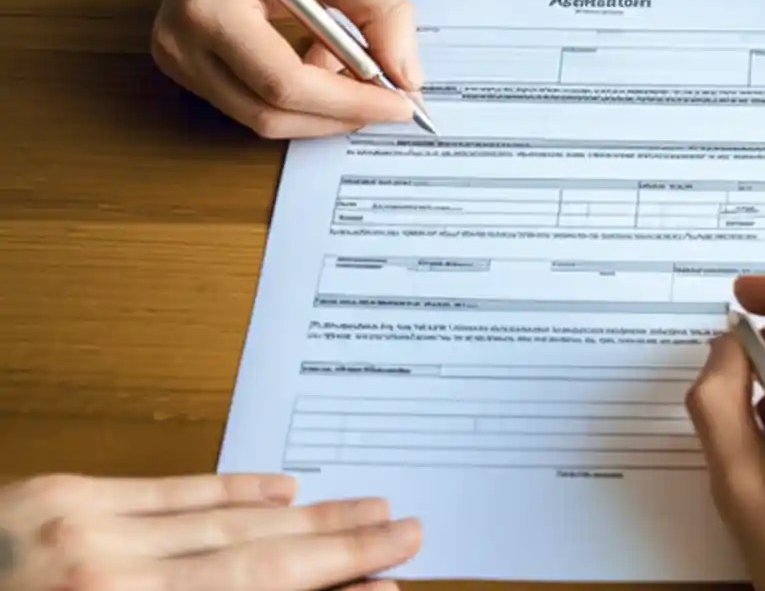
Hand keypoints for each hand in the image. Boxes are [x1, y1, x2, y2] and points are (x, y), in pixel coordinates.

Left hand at [0, 473, 420, 590]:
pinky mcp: (58, 497)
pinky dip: (231, 487)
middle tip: (403, 529)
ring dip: (304, 513)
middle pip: (257, 552)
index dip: (337, 582)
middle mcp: (110, 577)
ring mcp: (82, 530)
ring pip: (224, 518)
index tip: (392, 576)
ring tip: (364, 508)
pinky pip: (167, 488)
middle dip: (340, 542)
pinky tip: (281, 486)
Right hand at [151, 0, 421, 137]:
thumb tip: (407, 77)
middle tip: (391, 103)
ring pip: (264, 120)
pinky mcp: (188, 72)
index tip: (401, 104)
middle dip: (340, 115)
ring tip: (358, 76)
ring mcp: (178, 63)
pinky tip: (325, 69)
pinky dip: (302, 102)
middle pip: (272, 114)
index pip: (285, 83)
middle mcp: (181, 45)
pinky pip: (254, 107)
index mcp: (209, 9)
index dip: (349, 102)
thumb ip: (381, 13)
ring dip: (323, 111)